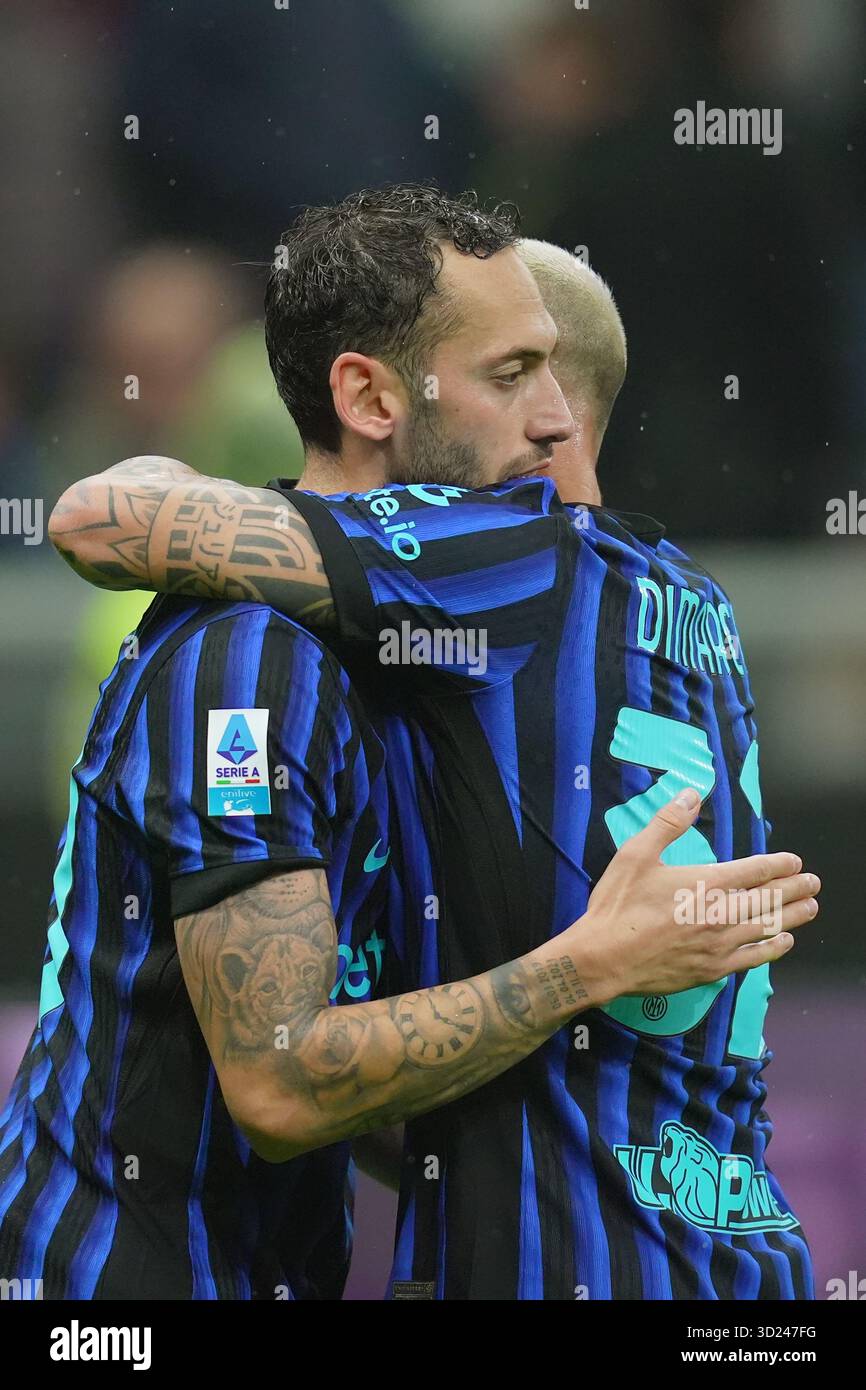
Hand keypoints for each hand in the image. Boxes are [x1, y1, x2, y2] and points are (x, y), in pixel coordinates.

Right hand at [574, 788, 819, 1006]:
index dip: (778, 864)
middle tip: (813, 883)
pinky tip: (784, 942)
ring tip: (810, 908)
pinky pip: (753, 958)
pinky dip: (773, 948)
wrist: (604, 958)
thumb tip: (691, 793)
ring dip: (793, 916)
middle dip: (795, 888)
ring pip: (767, 928)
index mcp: (705, 883)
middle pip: (769, 899)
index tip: (794, 861)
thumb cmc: (618, 905)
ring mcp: (719, 945)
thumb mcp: (636, 854)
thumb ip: (668, 822)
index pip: (754, 870)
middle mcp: (720, 914)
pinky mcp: (713, 969)